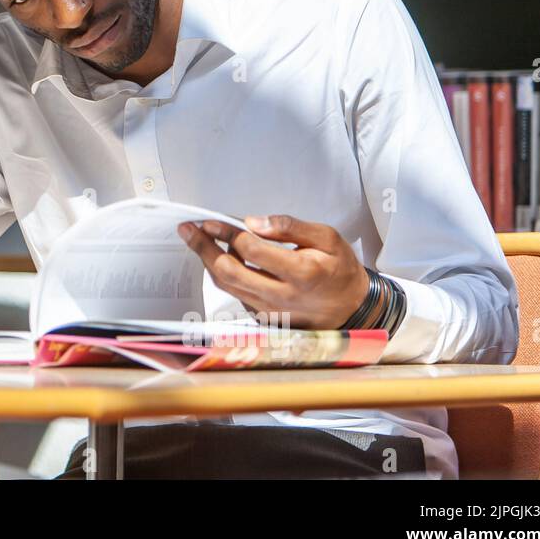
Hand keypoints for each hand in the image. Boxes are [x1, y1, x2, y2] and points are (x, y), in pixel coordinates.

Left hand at [177, 214, 369, 329]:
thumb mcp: (326, 237)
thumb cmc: (339, 268)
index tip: (211, 221)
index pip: (251, 250)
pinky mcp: (264, 317)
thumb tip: (253, 221)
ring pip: (227, 286)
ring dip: (208, 262)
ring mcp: (271, 310)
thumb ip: (290, 226)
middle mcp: (282, 296)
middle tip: (188, 230)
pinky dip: (223, 275)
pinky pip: (235, 295)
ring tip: (197, 240)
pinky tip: (219, 257)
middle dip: (203, 248)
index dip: (227, 233)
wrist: (351, 307)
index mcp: (300, 273)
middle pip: (229, 272)